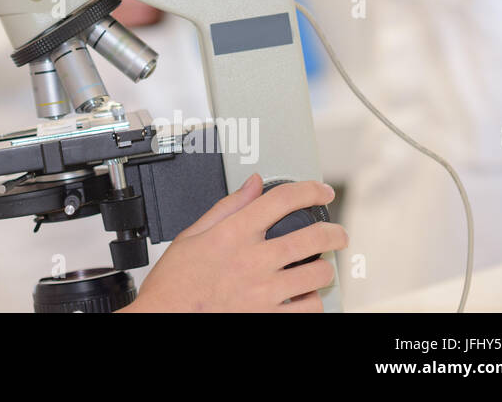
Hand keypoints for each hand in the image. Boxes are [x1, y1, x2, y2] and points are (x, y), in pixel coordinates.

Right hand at [119, 173, 345, 311]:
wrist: (163, 317)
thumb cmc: (175, 281)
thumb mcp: (192, 234)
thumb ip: (227, 207)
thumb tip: (252, 184)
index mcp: (233, 233)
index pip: (282, 200)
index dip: (309, 190)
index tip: (320, 191)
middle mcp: (253, 260)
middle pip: (312, 237)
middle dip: (334, 232)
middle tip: (338, 233)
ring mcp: (264, 292)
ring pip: (318, 275)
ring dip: (326, 268)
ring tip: (321, 266)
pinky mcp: (268, 317)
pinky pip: (308, 309)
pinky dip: (314, 300)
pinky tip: (306, 295)